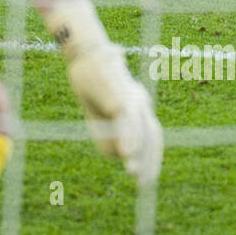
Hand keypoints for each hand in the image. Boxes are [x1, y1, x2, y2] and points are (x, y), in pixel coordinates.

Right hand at [66, 45, 162, 183]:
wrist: (83, 52)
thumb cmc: (89, 77)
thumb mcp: (99, 109)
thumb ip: (110, 128)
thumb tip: (121, 154)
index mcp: (137, 104)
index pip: (152, 135)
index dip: (151, 157)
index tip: (146, 177)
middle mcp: (141, 100)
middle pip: (152, 134)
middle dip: (149, 160)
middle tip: (143, 182)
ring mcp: (132, 96)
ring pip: (142, 129)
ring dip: (138, 153)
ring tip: (133, 172)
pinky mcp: (120, 93)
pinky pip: (127, 119)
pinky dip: (128, 137)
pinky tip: (125, 153)